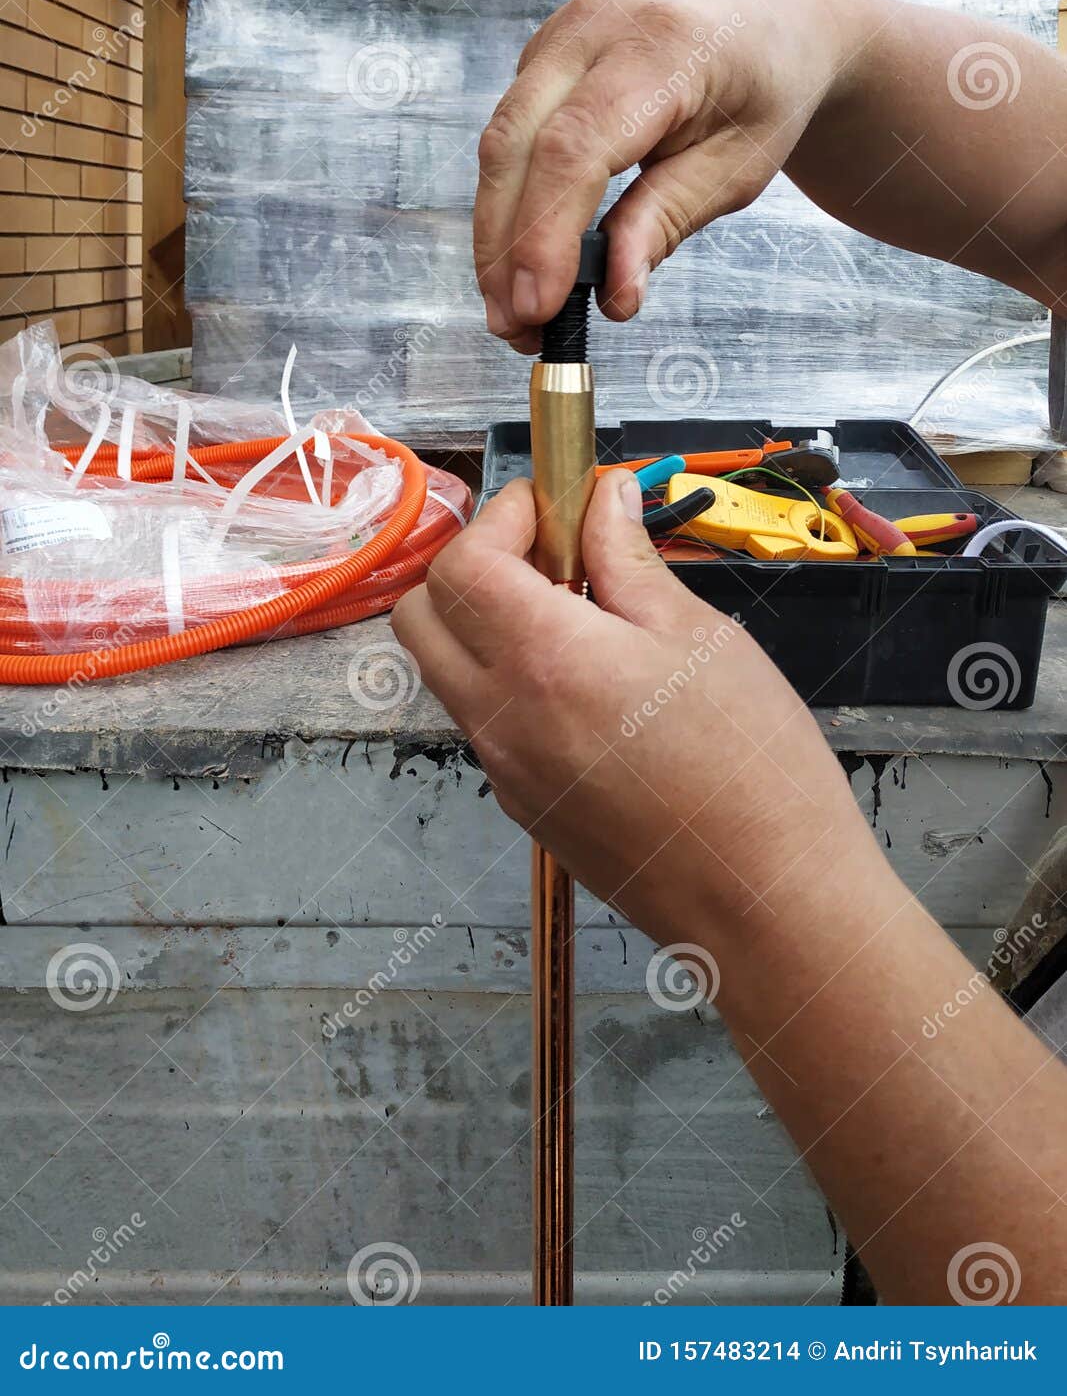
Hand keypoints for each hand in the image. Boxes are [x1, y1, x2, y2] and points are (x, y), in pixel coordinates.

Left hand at [391, 471, 869, 946]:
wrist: (765, 901)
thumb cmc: (752, 767)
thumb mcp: (698, 637)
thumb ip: (629, 561)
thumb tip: (603, 498)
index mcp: (541, 660)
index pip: (462, 562)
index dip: (501, 517)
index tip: (552, 505)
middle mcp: (500, 718)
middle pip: (422, 615)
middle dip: (470, 566)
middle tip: (550, 554)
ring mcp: (504, 771)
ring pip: (447, 671)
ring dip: (485, 626)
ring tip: (578, 618)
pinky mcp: (523, 808)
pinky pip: (485, 725)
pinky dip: (510, 684)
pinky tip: (591, 686)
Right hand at [473, 0, 863, 352]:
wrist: (769, 25)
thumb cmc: (762, 94)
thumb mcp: (735, 170)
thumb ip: (665, 224)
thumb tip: (613, 295)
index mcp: (659, 46)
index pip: (574, 148)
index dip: (545, 234)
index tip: (537, 307)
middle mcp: (595, 24)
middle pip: (515, 143)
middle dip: (505, 246)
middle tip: (514, 326)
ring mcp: (560, 34)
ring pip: (499, 142)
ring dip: (496, 234)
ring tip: (513, 309)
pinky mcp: (542, 55)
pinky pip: (508, 135)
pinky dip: (508, 202)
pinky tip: (521, 258)